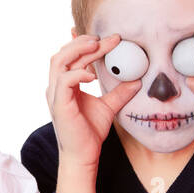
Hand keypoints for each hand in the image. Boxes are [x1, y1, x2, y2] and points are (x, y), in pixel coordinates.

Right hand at [47, 33, 141, 170]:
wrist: (83, 156)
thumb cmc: (90, 133)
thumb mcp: (109, 107)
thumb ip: (119, 93)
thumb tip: (137, 80)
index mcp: (65, 85)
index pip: (70, 56)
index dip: (83, 42)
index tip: (105, 36)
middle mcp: (56, 87)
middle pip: (63, 54)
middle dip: (83, 42)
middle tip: (106, 39)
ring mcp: (56, 95)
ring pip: (59, 62)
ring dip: (77, 50)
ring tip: (96, 46)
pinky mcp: (59, 105)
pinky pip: (64, 81)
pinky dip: (78, 74)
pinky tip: (92, 76)